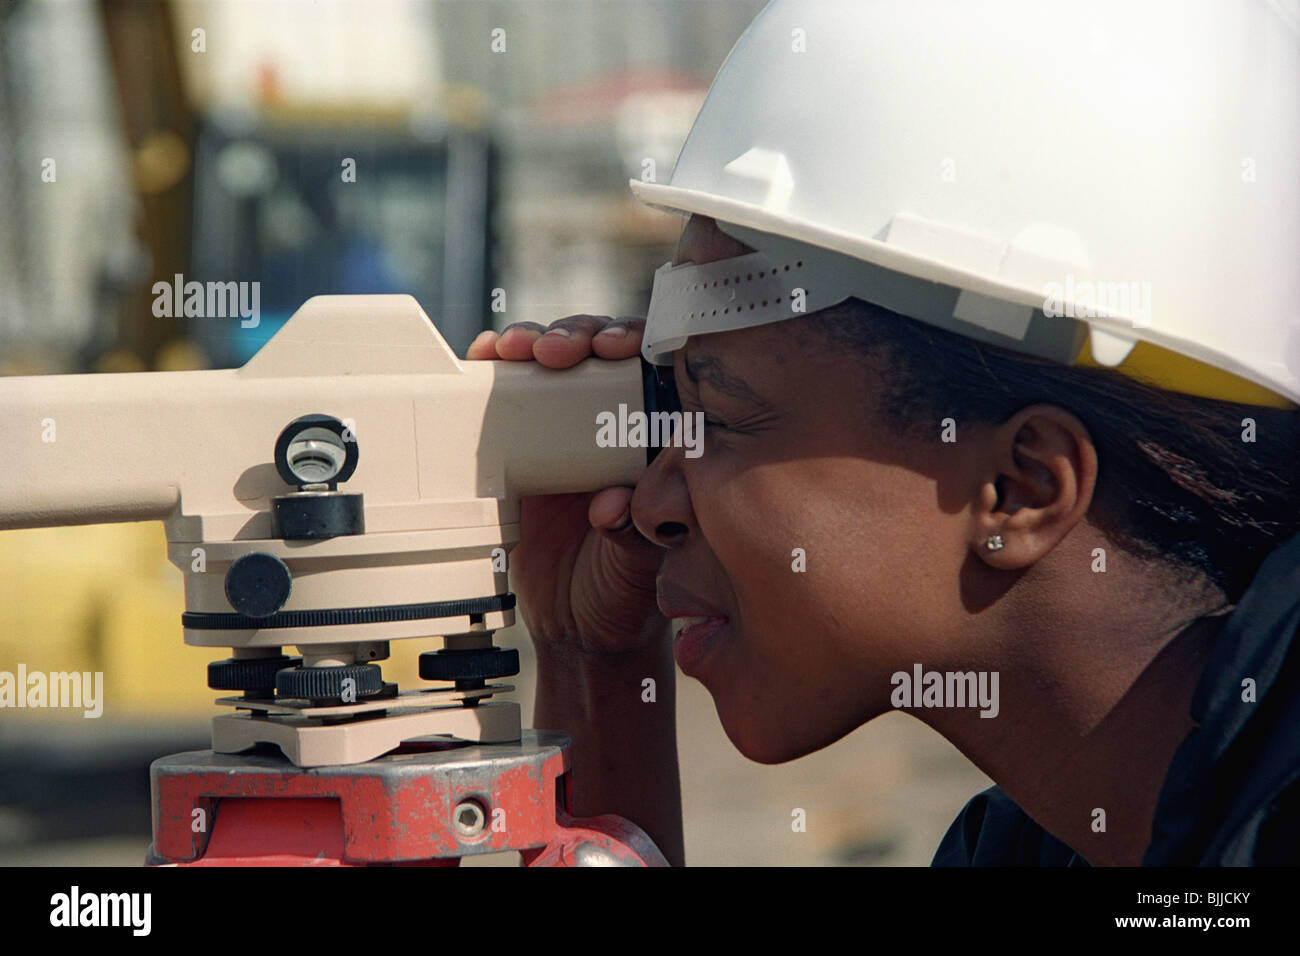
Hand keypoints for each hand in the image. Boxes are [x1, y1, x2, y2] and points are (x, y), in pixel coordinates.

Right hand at [466, 316, 668, 655]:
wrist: (576, 629)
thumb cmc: (624, 592)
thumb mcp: (637, 567)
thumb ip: (633, 535)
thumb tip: (612, 503)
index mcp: (654, 442)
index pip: (655, 370)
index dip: (636, 345)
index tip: (616, 348)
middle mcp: (612, 426)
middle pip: (600, 352)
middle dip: (579, 336)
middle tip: (558, 350)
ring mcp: (564, 433)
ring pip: (552, 363)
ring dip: (534, 341)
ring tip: (518, 349)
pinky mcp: (518, 447)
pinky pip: (505, 397)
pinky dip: (493, 371)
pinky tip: (485, 357)